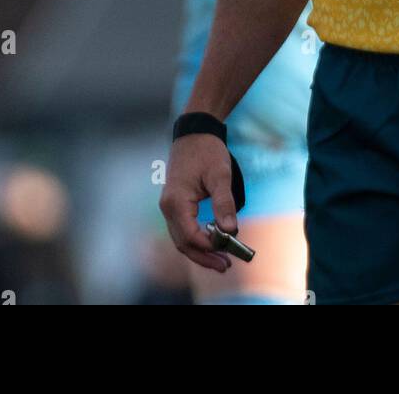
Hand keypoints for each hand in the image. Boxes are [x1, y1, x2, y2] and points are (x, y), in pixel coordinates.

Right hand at [159, 132, 239, 272]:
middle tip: (226, 266)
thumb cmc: (207, 151)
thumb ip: (224, 203)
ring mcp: (169, 207)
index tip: (228, 249)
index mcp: (176, 201)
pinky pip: (182, 230)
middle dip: (204, 257)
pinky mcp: (174, 205)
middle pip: (183, 243)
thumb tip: (230, 230)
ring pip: (181, 239)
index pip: (190, 235)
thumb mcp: (220, 175)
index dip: (209, 246)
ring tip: (222, 261)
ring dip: (200, 252)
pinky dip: (196, 241)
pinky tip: (212, 244)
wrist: (194, 133)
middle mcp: (168, 207)